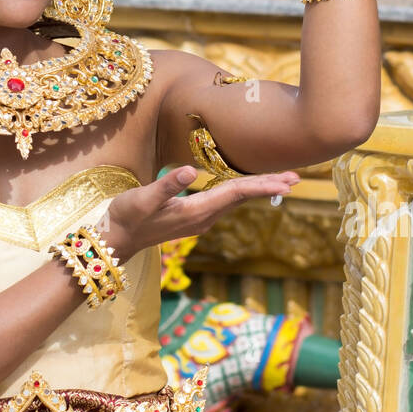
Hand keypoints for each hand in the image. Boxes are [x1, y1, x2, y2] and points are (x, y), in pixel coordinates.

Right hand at [103, 165, 299, 262]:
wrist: (115, 240)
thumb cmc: (125, 216)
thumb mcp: (142, 199)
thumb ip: (166, 185)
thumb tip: (188, 171)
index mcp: (196, 212)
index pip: (235, 193)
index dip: (260, 184)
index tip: (286, 179)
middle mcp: (203, 219)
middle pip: (242, 199)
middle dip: (269, 187)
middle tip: (297, 177)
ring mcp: (199, 220)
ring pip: (236, 202)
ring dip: (259, 190)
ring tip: (282, 181)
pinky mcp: (192, 218)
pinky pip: (225, 203)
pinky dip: (243, 193)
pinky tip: (248, 187)